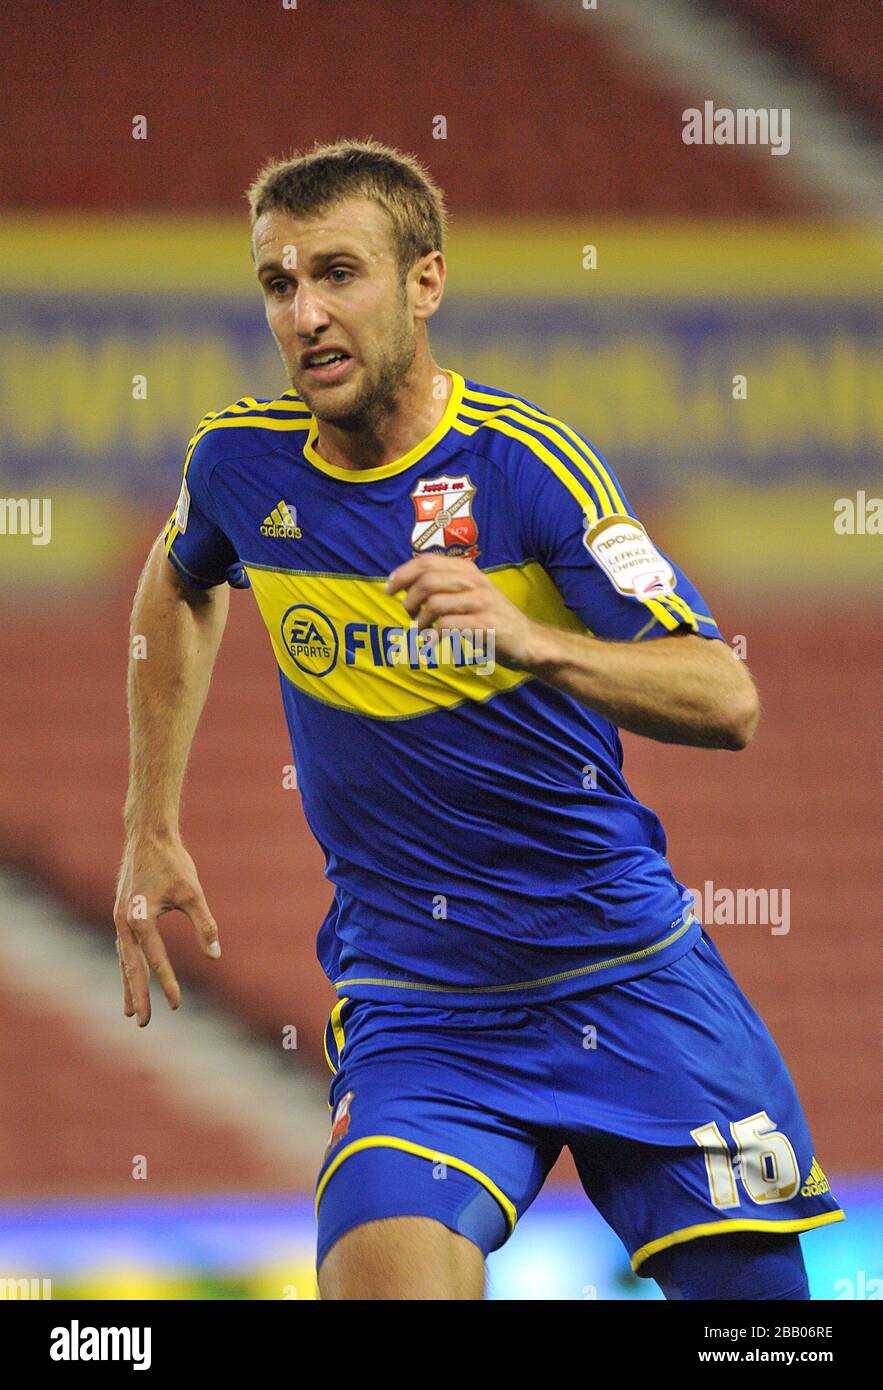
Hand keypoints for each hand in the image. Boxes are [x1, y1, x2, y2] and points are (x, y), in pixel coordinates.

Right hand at [113, 833, 220, 1026]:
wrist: (148, 836)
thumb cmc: (172, 862)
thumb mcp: (193, 893)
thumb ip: (204, 925)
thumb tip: (215, 955)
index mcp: (140, 919)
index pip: (156, 960)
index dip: (168, 984)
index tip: (177, 1005)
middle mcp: (124, 922)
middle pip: (132, 967)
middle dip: (138, 996)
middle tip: (143, 1023)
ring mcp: (119, 918)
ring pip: (124, 960)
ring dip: (128, 985)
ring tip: (130, 1011)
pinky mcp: (121, 913)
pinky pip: (123, 947)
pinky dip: (126, 965)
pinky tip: (130, 976)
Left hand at [386, 554, 536, 668]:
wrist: (526, 638)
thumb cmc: (488, 617)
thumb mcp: (468, 593)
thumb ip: (441, 585)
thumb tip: (403, 585)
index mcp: (467, 570)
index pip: (427, 562)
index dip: (402, 574)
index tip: (389, 589)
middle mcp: (475, 581)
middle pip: (427, 582)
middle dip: (410, 600)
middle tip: (410, 614)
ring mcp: (482, 602)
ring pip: (435, 604)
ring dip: (421, 621)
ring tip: (423, 631)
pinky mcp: (485, 624)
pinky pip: (448, 625)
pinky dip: (434, 635)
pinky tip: (435, 641)